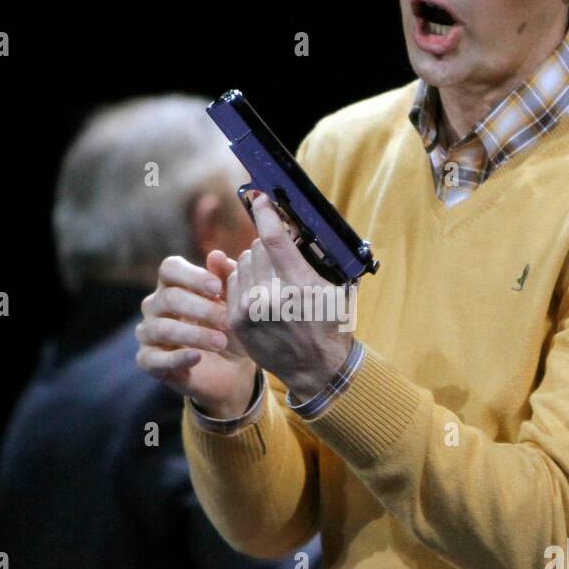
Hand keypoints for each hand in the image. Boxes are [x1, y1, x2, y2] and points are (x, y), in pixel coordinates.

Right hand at [135, 250, 257, 415]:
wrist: (233, 368)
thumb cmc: (229, 327)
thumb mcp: (234, 303)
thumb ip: (227, 277)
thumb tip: (216, 255)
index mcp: (172, 284)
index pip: (170, 268)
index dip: (192, 276)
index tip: (217, 288)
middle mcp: (155, 305)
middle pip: (169, 298)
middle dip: (201, 309)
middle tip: (227, 321)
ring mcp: (148, 333)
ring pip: (162, 328)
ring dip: (193, 335)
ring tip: (220, 342)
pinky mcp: (148, 360)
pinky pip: (155, 358)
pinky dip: (177, 358)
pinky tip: (197, 357)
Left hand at [226, 191, 354, 400]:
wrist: (316, 369)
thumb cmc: (330, 326)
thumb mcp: (334, 289)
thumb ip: (314, 258)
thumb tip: (293, 230)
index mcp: (298, 285)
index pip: (273, 238)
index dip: (265, 213)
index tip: (260, 199)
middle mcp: (270, 297)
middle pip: (256, 248)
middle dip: (268, 247)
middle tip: (282, 260)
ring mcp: (250, 310)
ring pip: (242, 263)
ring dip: (256, 265)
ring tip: (273, 280)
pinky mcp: (237, 321)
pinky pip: (234, 283)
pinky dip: (246, 282)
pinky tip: (261, 293)